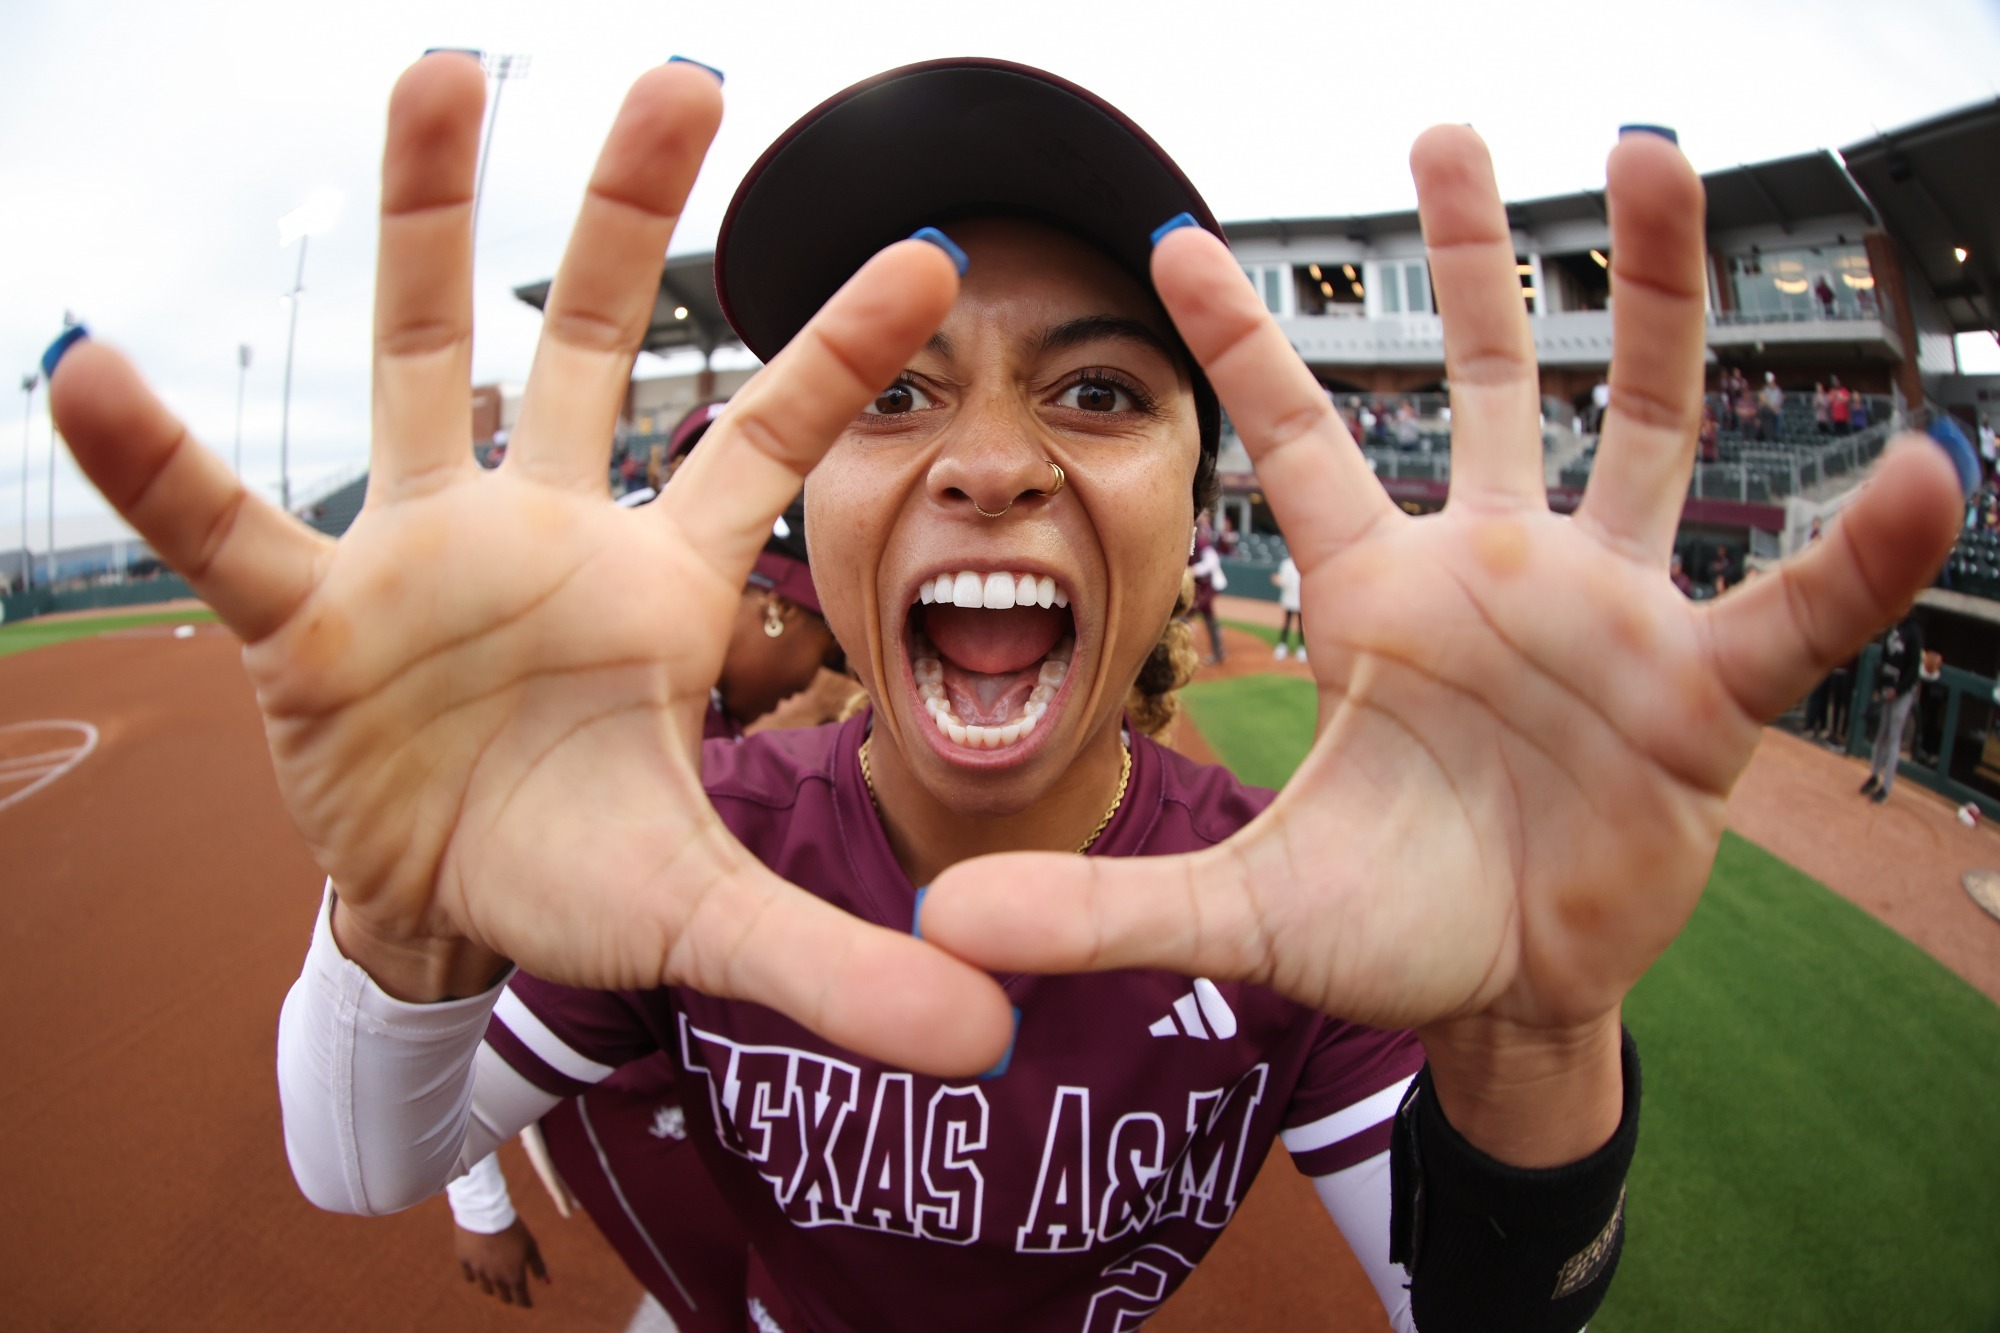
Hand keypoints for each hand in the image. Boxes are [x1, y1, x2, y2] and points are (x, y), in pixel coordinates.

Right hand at [49, 55, 1012, 1074]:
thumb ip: (837, 968)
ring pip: (429, 367)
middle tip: (688, 76)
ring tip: (443, 72)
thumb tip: (988, 1040)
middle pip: (597, 349)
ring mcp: (422, 561)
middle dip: (634, 219)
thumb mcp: (710, 924)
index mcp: (664, 586)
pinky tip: (95, 371)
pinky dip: (168, 467)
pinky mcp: (309, 628)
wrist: (443, 918)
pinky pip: (232, 534)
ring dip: (429, 228)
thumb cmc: (577, 879)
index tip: (934, 250)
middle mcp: (548, 535)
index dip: (841, 351)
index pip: (769, 444)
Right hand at [456, 1219, 547, 1308]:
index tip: (528, 1303)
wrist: (486, 1213)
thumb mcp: (531, 1245)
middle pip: (503, 1296)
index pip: (521, 1299)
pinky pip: (470, 1277)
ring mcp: (479, 1271)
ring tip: (497, 1279)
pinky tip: (480, 1270)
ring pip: (486, 1288)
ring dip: (493, 1286)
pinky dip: (475, 1276)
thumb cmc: (513, 1228)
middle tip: (513, 1291)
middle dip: (510, 1295)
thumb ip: (538, 1265)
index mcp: (514, 1276)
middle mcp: (496, 1279)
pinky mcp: (464, 1262)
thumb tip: (545, 1280)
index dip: (525, 1302)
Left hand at [921, 128, 1960, 1152]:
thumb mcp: (1239, 915)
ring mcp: (1605, 612)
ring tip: (1656, 154)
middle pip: (1475, 378)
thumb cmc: (1384, 922)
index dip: (1236, 340)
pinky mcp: (1702, 694)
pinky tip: (1926, 470)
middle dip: (1463, 256)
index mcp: (1375, 594)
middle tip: (1442, 126)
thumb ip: (1105, 911)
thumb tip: (944, 936)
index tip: (1172, 234)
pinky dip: (1860, 553)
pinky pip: (1793, 607)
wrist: (1506, 987)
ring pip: (1635, 421)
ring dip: (1649, 293)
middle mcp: (1491, 568)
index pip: (1295, 438)